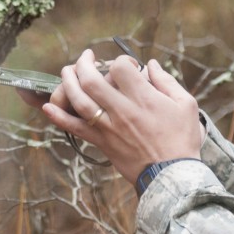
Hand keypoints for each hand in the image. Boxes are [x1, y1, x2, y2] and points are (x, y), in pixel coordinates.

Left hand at [42, 49, 202, 184]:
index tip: (126, 66)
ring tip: (67, 71)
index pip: (120, 68)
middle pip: (91, 81)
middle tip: (85, 58)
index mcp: (143, 98)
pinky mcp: (102, 143)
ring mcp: (109, 127)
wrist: (172, 176)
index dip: (121, 61)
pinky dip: (59, 118)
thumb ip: (167, 81)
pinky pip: (75, 129)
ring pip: (79, 101)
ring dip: (68, 83)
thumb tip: (152, 65)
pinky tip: (47, 107)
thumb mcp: (186, 105)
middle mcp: (122, 110)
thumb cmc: (182, 139)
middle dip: (83, 64)